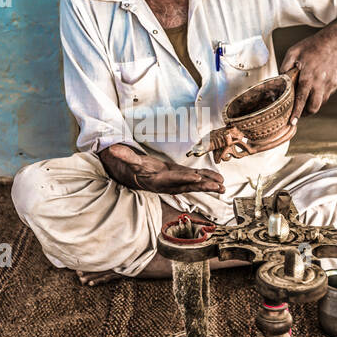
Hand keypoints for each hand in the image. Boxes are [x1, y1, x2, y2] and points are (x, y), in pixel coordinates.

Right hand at [99, 144, 225, 194]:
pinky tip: (218, 180)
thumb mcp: (126, 160)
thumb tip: (113, 149)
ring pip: (193, 184)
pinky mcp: (179, 177)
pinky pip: (194, 180)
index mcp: (157, 179)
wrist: (132, 176)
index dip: (184, 178)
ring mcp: (175, 182)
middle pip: (188, 185)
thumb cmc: (130, 168)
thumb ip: (123, 155)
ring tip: (223, 187)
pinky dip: (206, 179)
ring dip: (208, 185)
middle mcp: (168, 184)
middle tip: (218, 187)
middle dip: (203, 186)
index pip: (172, 179)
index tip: (196, 178)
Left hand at [279, 22, 336, 124]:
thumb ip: (285, 67)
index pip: (301, 100)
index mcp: (308, 76)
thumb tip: (279, 80)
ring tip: (305, 100)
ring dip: (313, 104)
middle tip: (298, 113)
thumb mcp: (293, 51)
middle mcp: (320, 82)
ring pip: (321, 103)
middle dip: (305, 113)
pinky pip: (327, 95)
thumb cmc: (313, 45)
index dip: (296, 113)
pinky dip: (320, 95)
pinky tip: (315, 87)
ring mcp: (330, 84)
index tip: (292, 122)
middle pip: (314, 107)